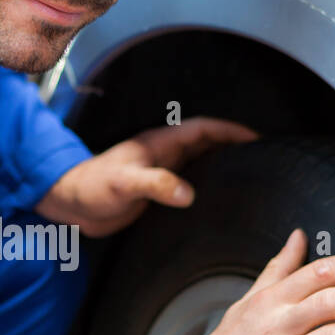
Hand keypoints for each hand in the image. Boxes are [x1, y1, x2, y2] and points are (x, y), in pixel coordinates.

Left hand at [33, 116, 258, 236]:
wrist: (70, 205)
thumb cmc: (91, 187)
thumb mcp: (124, 184)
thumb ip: (155, 185)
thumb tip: (188, 193)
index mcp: (160, 144)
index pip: (204, 129)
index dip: (231, 131)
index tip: (258, 138)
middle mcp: (164, 155)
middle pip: (208, 144)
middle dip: (235, 147)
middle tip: (264, 159)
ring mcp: (161, 172)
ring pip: (200, 163)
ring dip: (222, 166)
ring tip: (250, 179)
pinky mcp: (156, 192)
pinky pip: (189, 184)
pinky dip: (206, 187)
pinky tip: (217, 202)